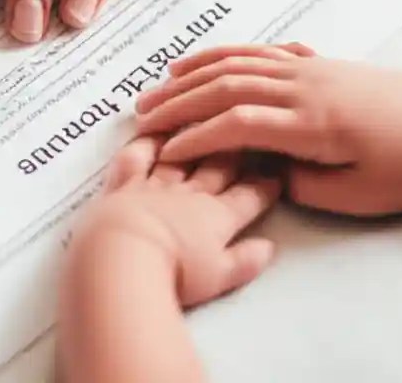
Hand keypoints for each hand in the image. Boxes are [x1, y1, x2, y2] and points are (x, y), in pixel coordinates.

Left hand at [67, 138, 280, 308]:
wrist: (124, 256)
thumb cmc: (174, 273)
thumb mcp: (219, 277)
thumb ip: (246, 260)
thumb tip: (269, 247)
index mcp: (217, 218)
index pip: (250, 196)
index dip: (265, 185)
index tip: (277, 174)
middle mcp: (190, 194)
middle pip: (219, 167)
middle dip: (237, 153)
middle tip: (248, 139)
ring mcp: (156, 185)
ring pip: (182, 154)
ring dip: (196, 138)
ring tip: (208, 123)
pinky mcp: (124, 184)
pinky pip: (137, 155)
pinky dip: (147, 141)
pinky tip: (154, 130)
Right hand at [135, 44, 401, 216]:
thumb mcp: (358, 194)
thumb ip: (301, 184)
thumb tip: (260, 174)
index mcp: (309, 124)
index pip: (233, 124)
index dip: (192, 137)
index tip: (161, 151)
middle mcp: (301, 88)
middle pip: (223, 86)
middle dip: (177, 101)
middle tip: (139, 117)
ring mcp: (308, 69)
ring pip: (236, 62)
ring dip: (192, 73)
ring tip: (157, 86)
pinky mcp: (317, 62)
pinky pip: (260, 50)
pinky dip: (226, 53)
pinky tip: (205, 62)